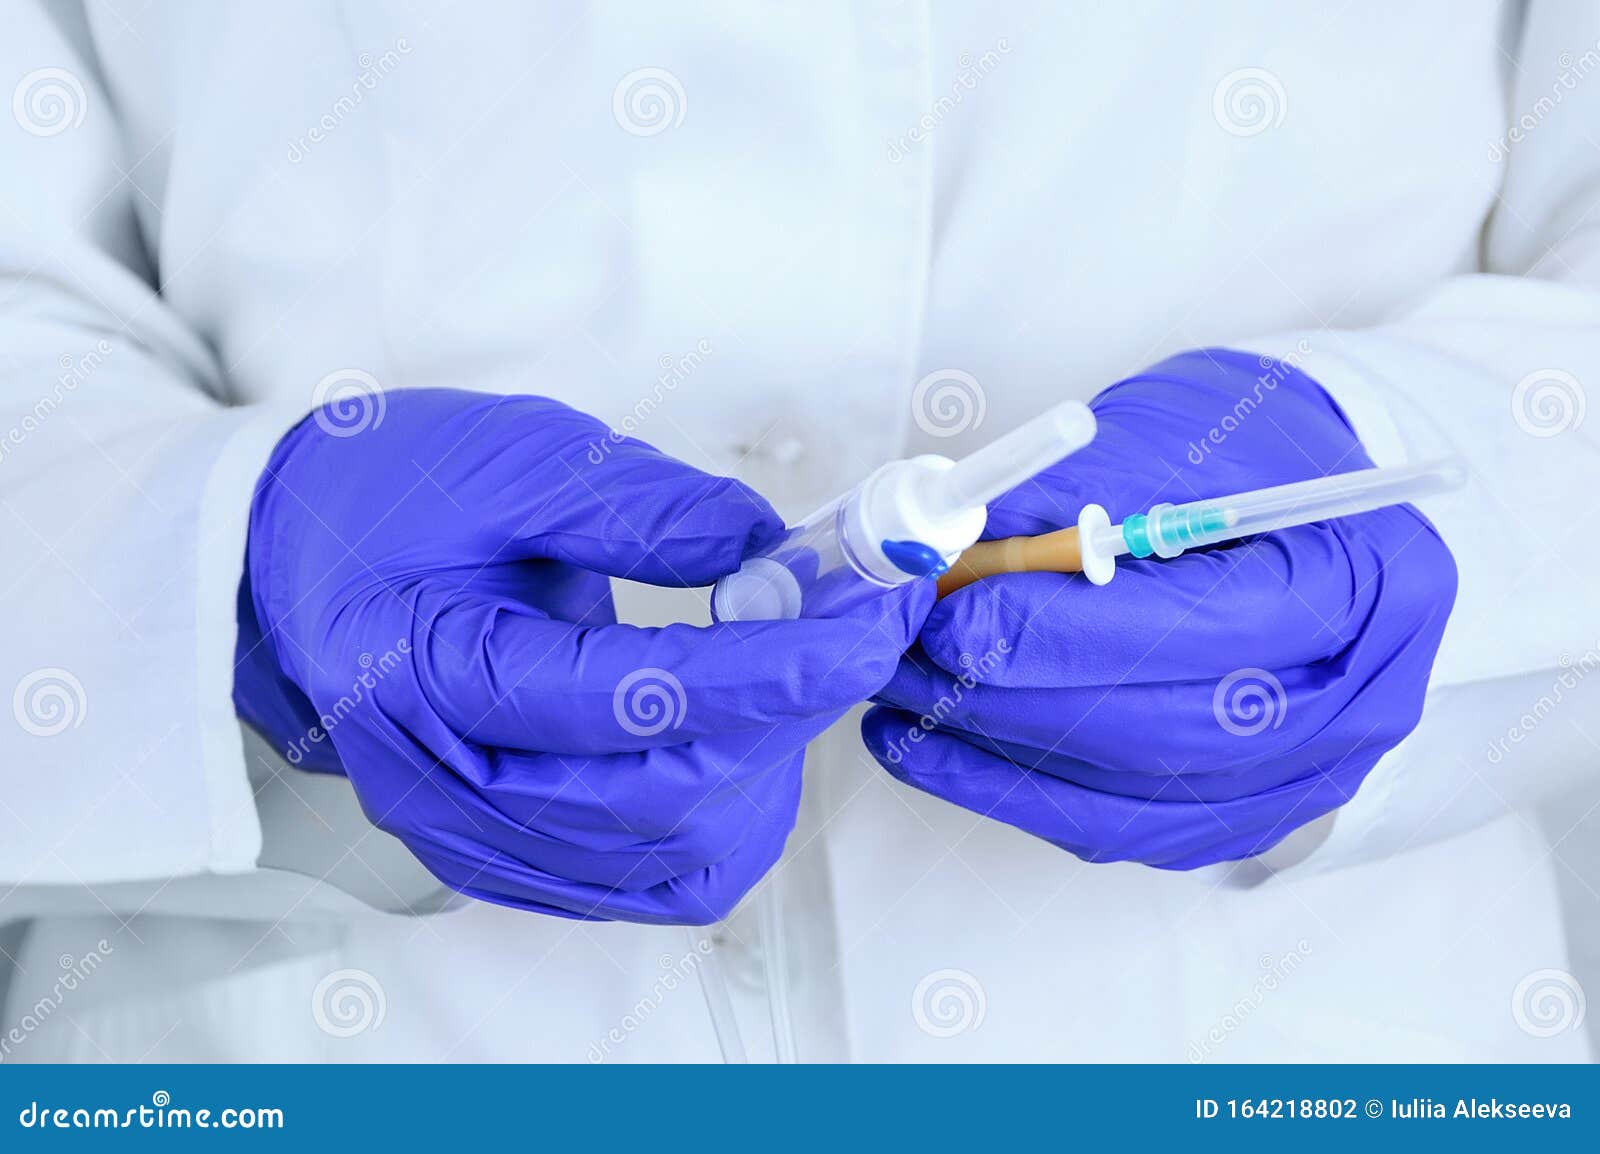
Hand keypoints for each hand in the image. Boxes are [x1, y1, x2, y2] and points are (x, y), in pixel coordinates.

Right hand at [236, 388, 924, 922]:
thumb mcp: (513, 457)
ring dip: (764, 770)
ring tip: (793, 671)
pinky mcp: (510, 860)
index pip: (623, 701)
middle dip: (785, 715)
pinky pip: (649, 883)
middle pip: (657, 798)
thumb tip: (777, 558)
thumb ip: (645, 507)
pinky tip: (744, 743)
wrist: (296, 561)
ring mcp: (473, 841)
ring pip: (667, 859)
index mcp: (417, 671)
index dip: (763, 670)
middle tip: (859, 628)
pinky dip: (724, 821)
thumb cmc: (388, 495)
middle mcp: (439, 787)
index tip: (861, 621)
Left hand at [864, 349, 1456, 868]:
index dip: (1069, 634)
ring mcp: (1299, 781)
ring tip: (899, 686)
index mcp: (1370, 586)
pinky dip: (1004, 786)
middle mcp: (1356, 706)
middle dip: (1013, 697)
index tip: (958, 613)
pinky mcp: (1229, 818)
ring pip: (1124, 796)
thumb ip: (1079, 490)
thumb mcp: (1181, 430)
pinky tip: (924, 747)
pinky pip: (1105, 825)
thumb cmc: (1250, 456)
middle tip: (910, 651)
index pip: (1210, 633)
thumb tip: (953, 548)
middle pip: (1165, 734)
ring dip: (992, 745)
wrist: (1300, 512)